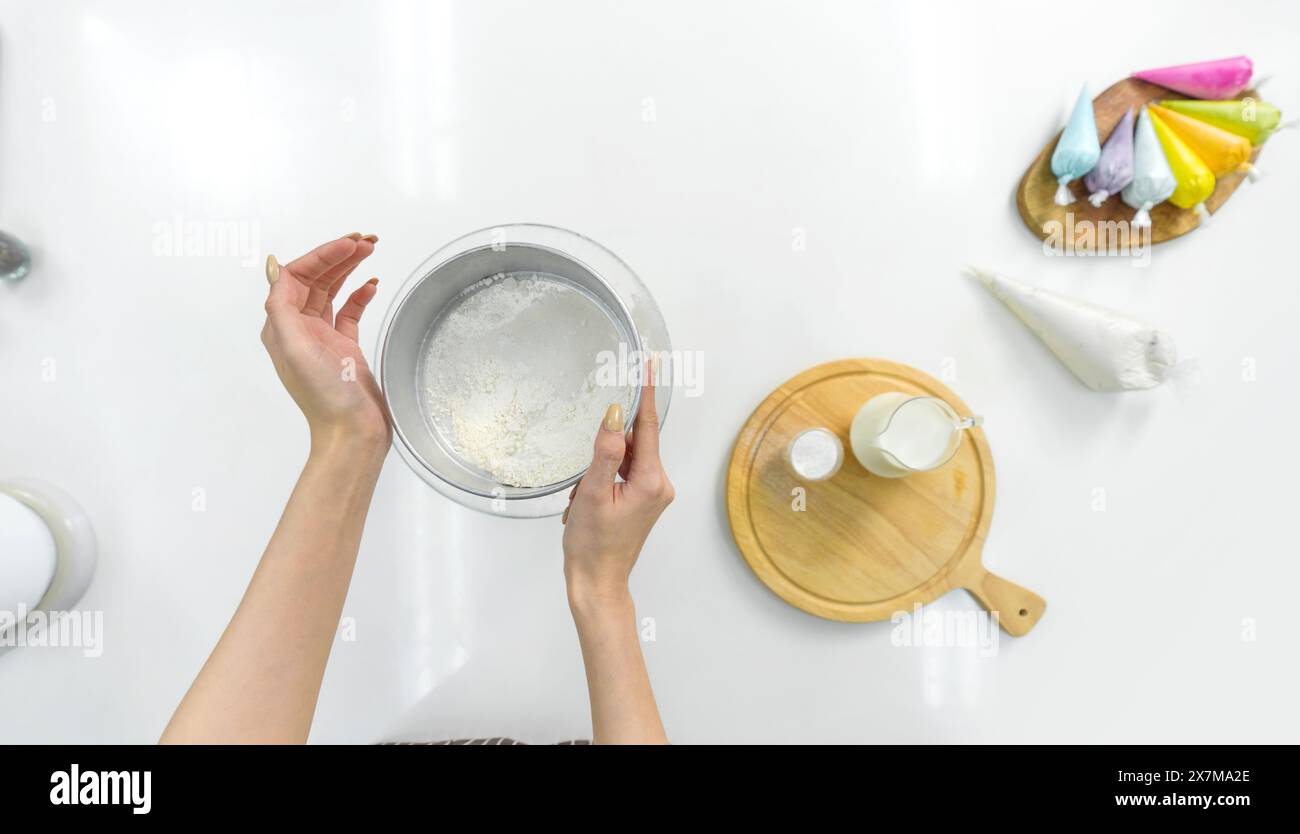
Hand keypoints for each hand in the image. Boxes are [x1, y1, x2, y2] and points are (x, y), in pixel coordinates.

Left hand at [262, 234, 389, 451]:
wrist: (353, 434)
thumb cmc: (325, 396)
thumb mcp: (295, 347)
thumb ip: (281, 305)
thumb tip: (273, 265)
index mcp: (282, 326)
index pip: (296, 276)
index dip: (321, 255)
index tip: (348, 244)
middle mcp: (299, 329)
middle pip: (315, 279)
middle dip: (338, 256)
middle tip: (366, 240)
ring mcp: (323, 338)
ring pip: (333, 291)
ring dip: (350, 269)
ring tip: (371, 251)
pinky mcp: (345, 349)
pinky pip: (350, 312)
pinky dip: (360, 295)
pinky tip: (372, 284)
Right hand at [562, 363, 673, 608]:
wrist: (596, 582)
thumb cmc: (592, 545)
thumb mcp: (592, 493)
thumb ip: (605, 451)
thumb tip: (615, 415)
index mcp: (651, 480)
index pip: (648, 426)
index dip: (646, 393)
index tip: (650, 364)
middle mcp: (660, 485)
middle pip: (632, 444)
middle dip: (603, 456)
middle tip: (584, 488)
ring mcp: (653, 494)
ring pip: (623, 460)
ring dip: (598, 474)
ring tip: (584, 504)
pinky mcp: (645, 500)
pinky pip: (622, 474)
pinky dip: (602, 482)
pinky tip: (589, 505)